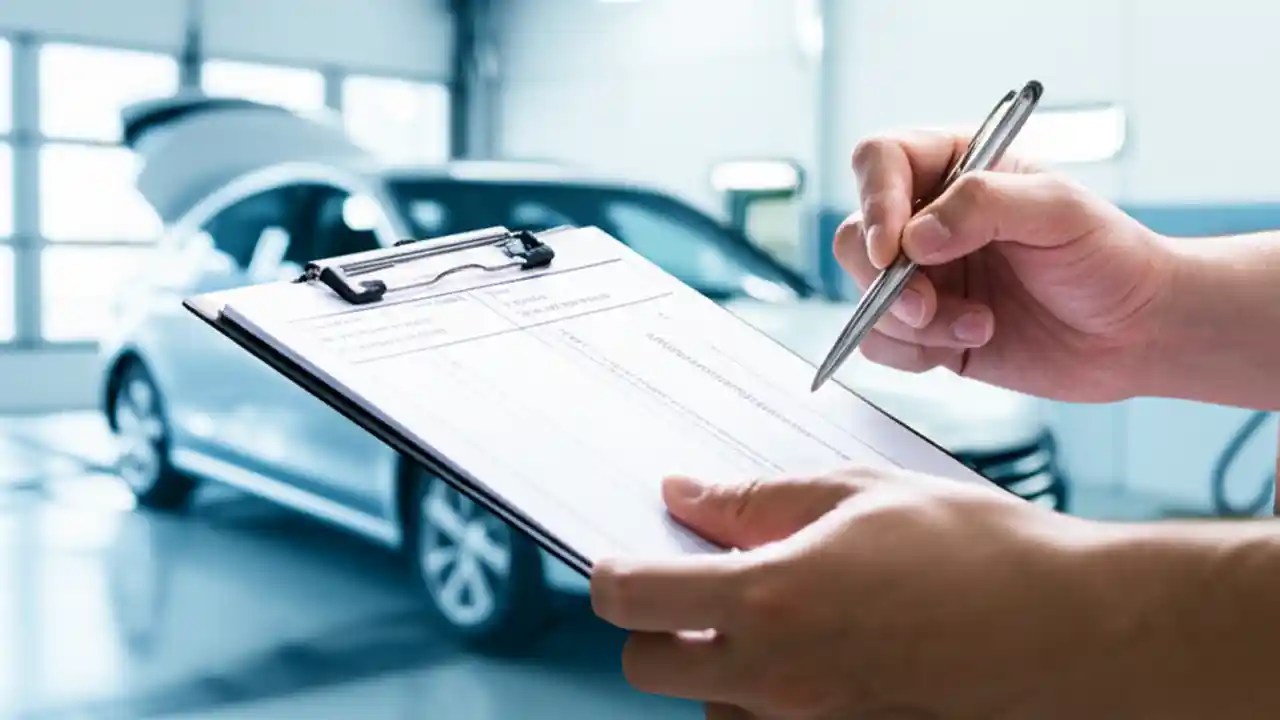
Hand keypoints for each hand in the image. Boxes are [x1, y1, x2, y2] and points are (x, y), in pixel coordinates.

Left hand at [592, 473, 1119, 719]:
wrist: (1070, 631)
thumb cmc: (976, 551)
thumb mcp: (857, 493)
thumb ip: (754, 499)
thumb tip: (682, 494)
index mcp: (769, 598)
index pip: (630, 599)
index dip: (608, 572)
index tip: (617, 555)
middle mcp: (775, 675)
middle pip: (646, 666)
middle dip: (650, 624)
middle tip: (696, 580)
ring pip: (706, 704)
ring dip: (712, 661)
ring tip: (773, 612)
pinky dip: (763, 691)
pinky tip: (813, 648)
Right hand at [835, 131, 1173, 401]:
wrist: (1136, 332)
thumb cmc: (1108, 257)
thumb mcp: (1059, 210)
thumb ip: (984, 205)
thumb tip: (913, 237)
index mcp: (957, 166)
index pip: (880, 161)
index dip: (875, 202)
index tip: (892, 249)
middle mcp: (928, 218)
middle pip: (854, 235)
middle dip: (882, 280)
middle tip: (927, 307)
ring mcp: (923, 276)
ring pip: (863, 295)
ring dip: (911, 322)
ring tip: (975, 325)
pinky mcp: (926, 330)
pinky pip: (881, 342)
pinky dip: (916, 352)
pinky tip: (973, 340)